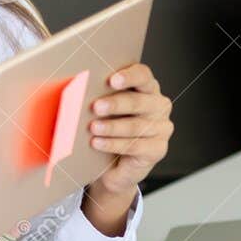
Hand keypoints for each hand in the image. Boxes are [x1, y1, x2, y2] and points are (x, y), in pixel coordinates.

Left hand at [87, 63, 172, 200]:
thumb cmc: (108, 129)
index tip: (112, 80)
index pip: (142, 75)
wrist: (113, 164)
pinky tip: (98, 143)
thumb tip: (79, 91)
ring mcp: (161, 128)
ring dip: (112, 127)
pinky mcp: (158, 149)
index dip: (129, 75)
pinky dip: (114, 144)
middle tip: (96, 107)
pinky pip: (136, 146)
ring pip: (136, 125)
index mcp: (146, 88)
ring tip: (93, 128)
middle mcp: (158, 105)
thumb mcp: (104, 110)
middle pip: (139, 101)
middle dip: (116, 104)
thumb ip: (99, 97)